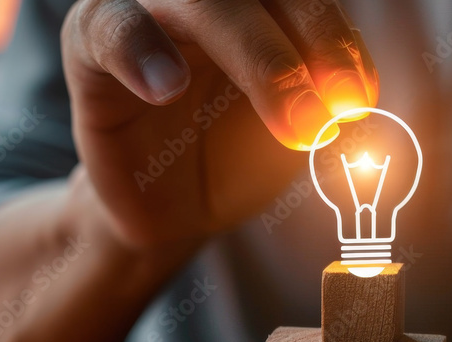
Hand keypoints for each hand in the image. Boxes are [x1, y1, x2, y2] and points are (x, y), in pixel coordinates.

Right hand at [60, 0, 378, 247]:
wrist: (171, 211)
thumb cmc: (234, 159)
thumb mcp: (294, 134)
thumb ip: (325, 107)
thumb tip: (362, 107)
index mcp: (260, 6)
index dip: (336, 38)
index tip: (359, 100)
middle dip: (309, 44)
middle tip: (335, 114)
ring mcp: (145, 10)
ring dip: (253, 53)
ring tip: (291, 122)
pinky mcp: (90, 45)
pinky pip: (109, 29)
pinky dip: (141, 49)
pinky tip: (169, 89)